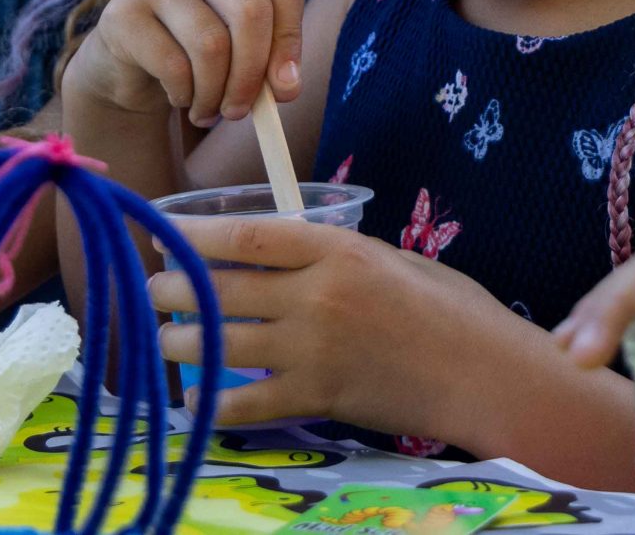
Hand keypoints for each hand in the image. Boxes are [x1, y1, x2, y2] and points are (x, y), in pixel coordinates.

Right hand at [63, 0, 305, 127]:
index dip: (290, 37)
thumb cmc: (194, 44)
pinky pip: (173, 65)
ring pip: (211, 44)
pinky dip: (185, 94)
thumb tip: (287, 87)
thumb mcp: (237, 40)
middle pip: (250, 11)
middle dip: (252, 74)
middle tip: (243, 112)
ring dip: (217, 93)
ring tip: (210, 111)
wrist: (126, 55)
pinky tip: (181, 98)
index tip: (285, 85)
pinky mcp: (124, 12)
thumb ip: (269, 58)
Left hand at [149, 215, 538, 439]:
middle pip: (218, 288)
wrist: (486, 374)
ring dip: (178, 343)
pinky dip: (214, 403)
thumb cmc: (451, 309)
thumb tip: (285, 256)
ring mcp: (314, 350)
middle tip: (148, 290)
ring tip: (158, 341)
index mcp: (337, 250)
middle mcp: (317, 296)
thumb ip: (336, 256)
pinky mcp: (319, 397)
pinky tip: (194, 400)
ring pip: (219, 344)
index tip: (162, 233)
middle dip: (171, 289)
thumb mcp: (393, 259)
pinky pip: (248, 402)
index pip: (246, 235)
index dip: (194, 234)